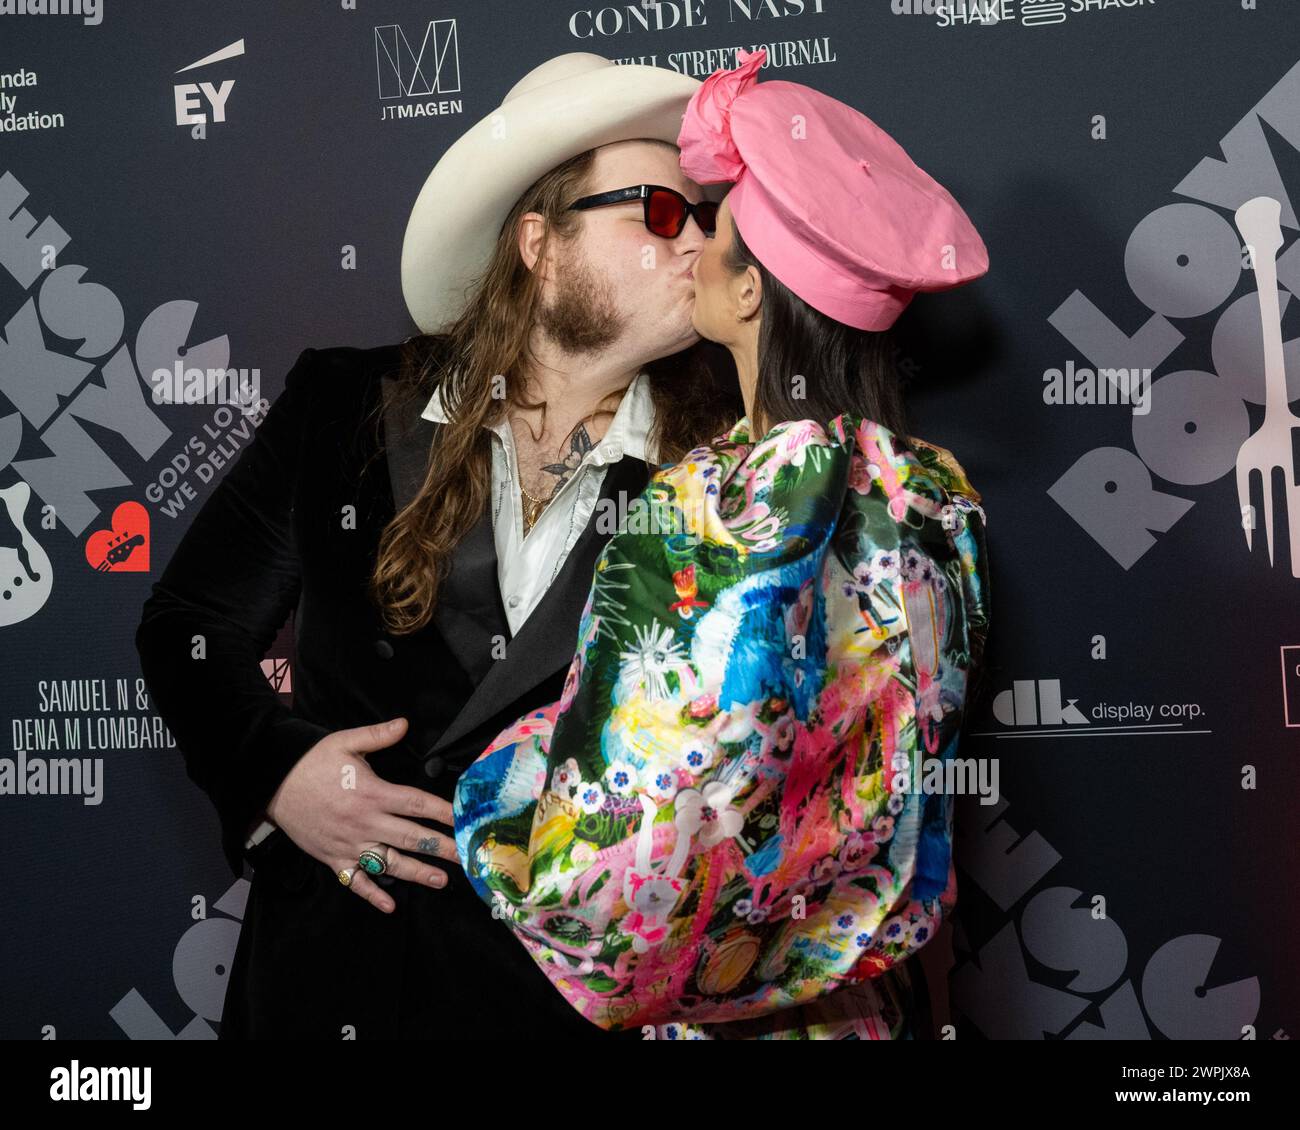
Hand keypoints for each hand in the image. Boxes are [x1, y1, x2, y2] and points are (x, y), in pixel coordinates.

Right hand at [264, 717, 459, 912]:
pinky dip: (372, 895)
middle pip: (412, 838)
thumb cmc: (312, 762)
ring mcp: (350, 844)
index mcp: (373, 794)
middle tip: (466, 857)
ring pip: (390, 863)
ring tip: (442, 881)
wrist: (273, 784)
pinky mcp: (333, 858)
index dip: (443, 813)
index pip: (417, 804)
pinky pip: (355, 881)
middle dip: (441, 848)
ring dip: (417, 873)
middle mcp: (366, 822)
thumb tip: (405, 723)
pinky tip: (390, 905)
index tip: (464, 820)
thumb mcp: (345, 741)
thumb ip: (377, 735)